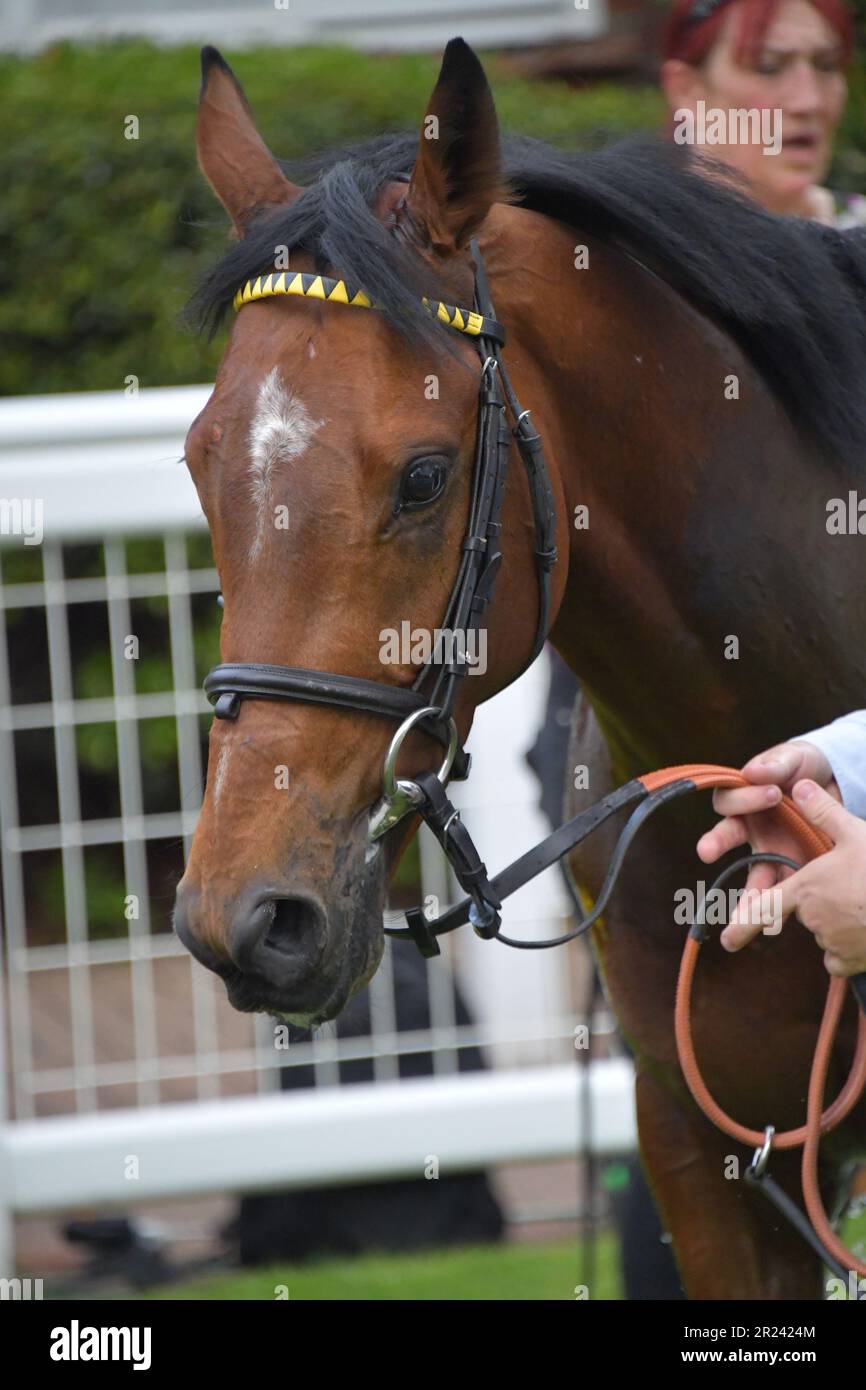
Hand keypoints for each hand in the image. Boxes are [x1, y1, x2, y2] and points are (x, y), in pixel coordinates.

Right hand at [697, 740, 839, 909]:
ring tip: (743, 914)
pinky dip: (779, 907)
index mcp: (744, 799)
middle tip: (705, 852)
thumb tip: (751, 772)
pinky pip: (782, 891)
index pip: (730, 801)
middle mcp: (750, 828)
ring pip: (752, 876)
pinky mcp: (791, 870)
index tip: (772, 793)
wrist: (831, 788)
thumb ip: (775, 763)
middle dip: (716, 844)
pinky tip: (777, 920)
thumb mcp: (792, 758)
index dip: (746, 799)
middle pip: (726, 837)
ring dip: (746, 895)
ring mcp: (769, 852)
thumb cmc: (802, 767)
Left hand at [718, 780, 865, 976]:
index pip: (765, 909)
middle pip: (805, 912)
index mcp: (806, 887)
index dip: (742, 926)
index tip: (726, 942)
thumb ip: (825, 812)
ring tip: (862, 903)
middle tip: (850, 887)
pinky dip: (848, 947)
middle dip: (820, 902)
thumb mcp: (855, 833)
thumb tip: (799, 786)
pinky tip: (864, 930)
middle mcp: (813, 918)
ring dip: (837, 922)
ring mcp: (833, 942)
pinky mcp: (852, 961)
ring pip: (825, 932)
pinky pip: (840, 957)